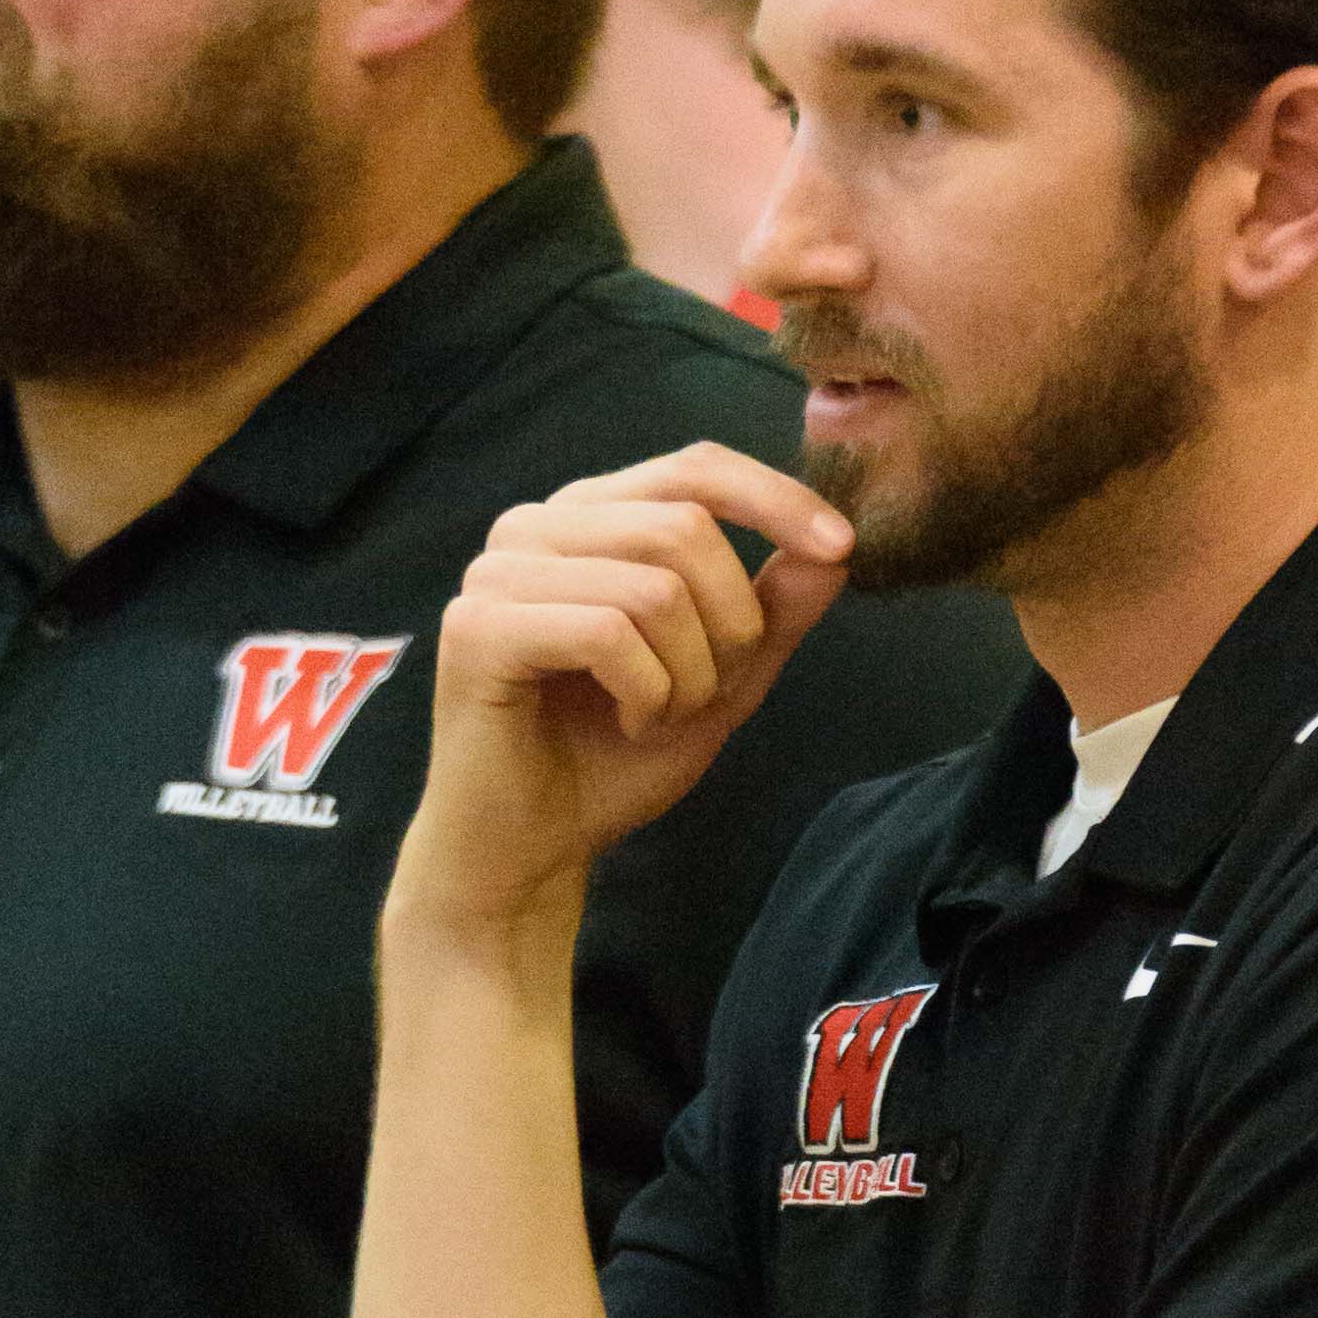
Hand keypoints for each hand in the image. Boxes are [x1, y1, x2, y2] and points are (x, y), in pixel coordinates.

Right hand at [393, 444, 852, 931]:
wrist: (532, 849)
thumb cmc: (611, 761)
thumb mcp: (721, 682)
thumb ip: (772, 613)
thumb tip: (835, 546)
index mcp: (589, 520)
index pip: (694, 467)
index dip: (774, 499)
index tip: (840, 547)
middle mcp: (535, 528)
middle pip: (683, 525)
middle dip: (729, 626)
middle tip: (705, 695)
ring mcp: (498, 573)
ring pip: (654, 587)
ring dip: (687, 675)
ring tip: (657, 718)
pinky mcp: (478, 627)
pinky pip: (607, 633)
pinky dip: (645, 694)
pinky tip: (627, 726)